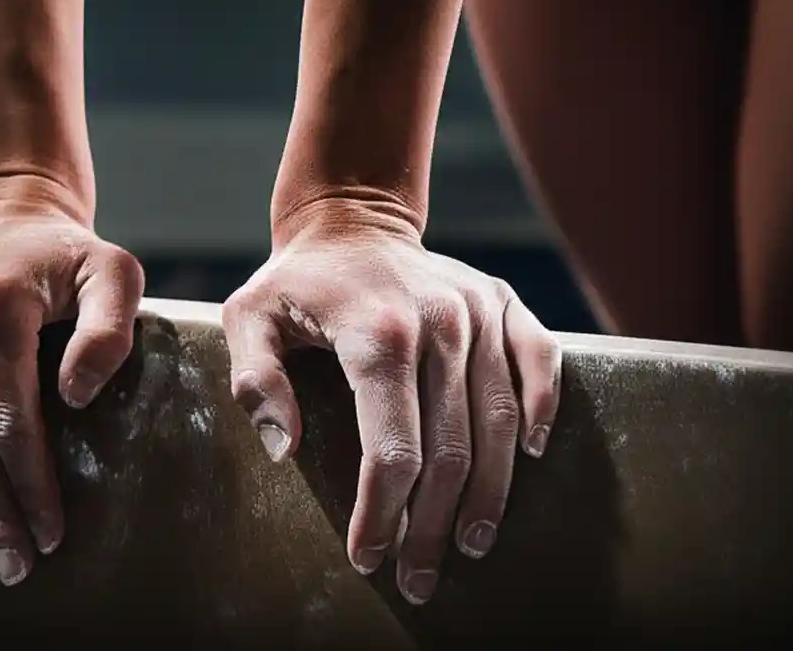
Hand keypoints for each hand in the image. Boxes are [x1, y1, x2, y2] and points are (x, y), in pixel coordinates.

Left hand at [222, 203, 560, 604]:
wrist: (350, 217)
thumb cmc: (294, 282)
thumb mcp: (248, 317)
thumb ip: (256, 380)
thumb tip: (283, 449)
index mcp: (376, 334)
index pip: (391, 449)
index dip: (381, 513)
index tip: (368, 557)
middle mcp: (439, 323)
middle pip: (450, 450)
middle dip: (432, 525)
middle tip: (420, 576)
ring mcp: (478, 310)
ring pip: (500, 421)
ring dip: (491, 492)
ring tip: (474, 542)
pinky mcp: (503, 301)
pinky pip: (540, 359)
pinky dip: (544, 409)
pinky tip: (534, 457)